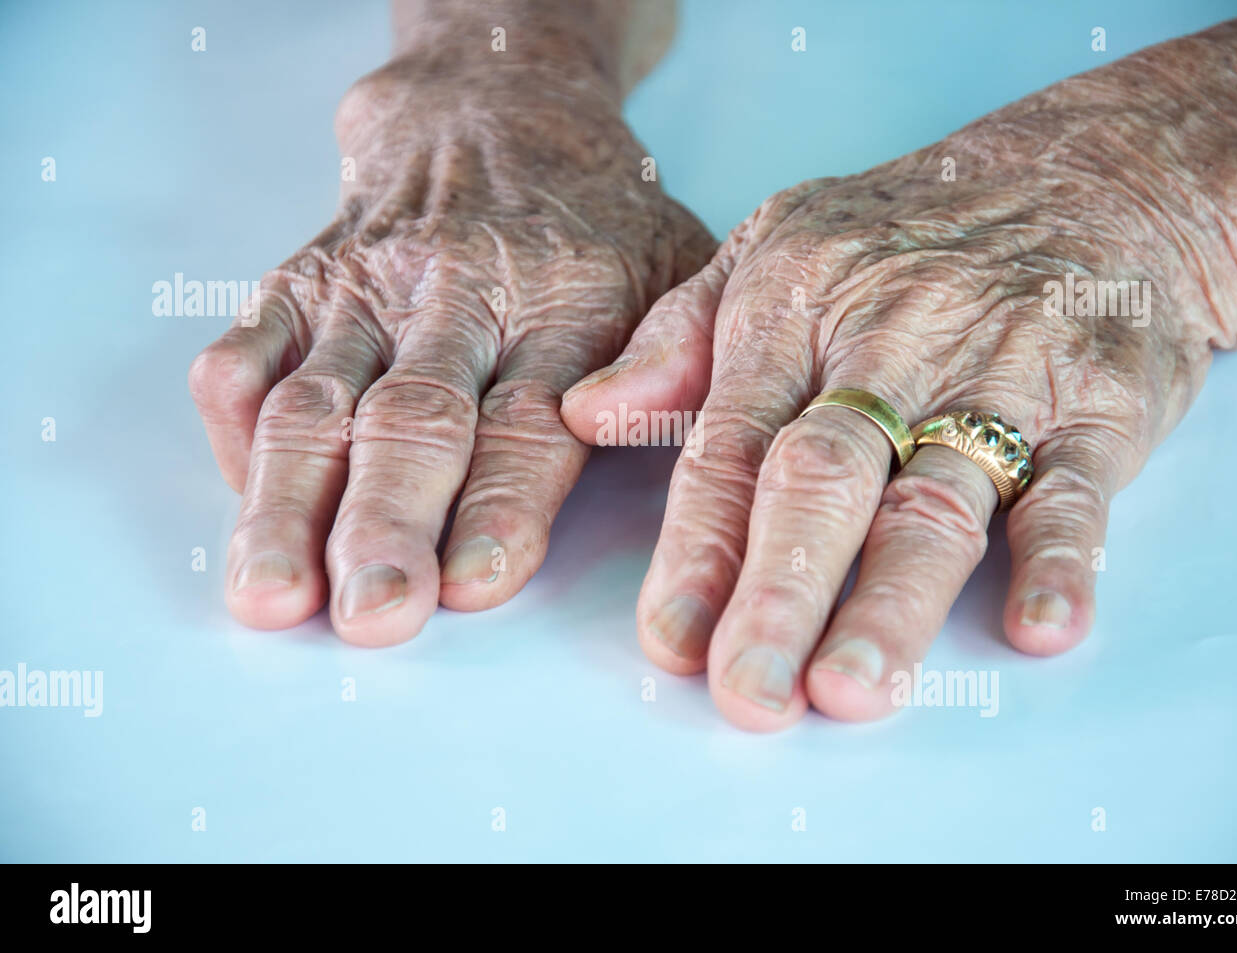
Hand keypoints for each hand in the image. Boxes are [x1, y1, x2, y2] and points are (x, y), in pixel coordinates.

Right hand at [190, 30, 711, 644]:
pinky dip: (234, 439)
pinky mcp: (300, 283)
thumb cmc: (600, 218)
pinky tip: (247, 509)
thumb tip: (662, 446)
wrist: (495, 107)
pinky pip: (243, 360)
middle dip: (388, 524)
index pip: (530, 416)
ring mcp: (368, 288)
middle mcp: (458, 294)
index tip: (474, 583)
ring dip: (290, 505)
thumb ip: (680, 359)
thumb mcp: (682, 266)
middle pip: (417, 420)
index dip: (501, 503)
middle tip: (375, 612)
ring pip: (316, 403)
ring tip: (273, 593)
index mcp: (568, 299)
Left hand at [562, 12, 1236, 729]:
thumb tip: (582, 410)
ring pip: (935, 499)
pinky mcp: (1095, 405)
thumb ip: (677, 337)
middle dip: (780, 591)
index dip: (698, 548)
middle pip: (823, 482)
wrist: (1086, 178)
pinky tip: (1038, 628)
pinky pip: (1076, 486)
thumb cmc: (907, 233)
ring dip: (894, 599)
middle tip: (748, 692)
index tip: (670, 641)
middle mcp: (887, 351)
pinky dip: (1060, 558)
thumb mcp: (773, 247)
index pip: (732, 447)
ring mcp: (995, 378)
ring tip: (852, 688)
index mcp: (794, 316)